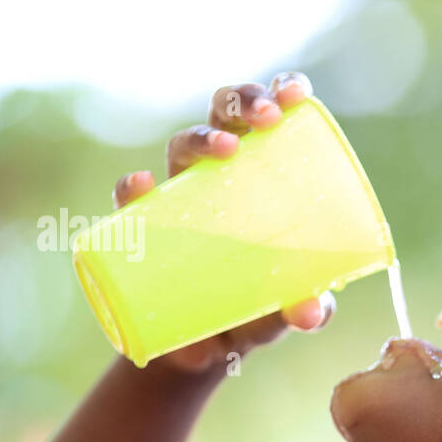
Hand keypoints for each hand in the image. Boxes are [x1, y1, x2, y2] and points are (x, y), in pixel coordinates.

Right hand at [111, 71, 332, 375]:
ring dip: (200, 138)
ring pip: (180, 145)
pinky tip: (140, 186)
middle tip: (265, 119)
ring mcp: (179, 198)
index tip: (296, 94)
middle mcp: (218, 176)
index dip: (278, 91)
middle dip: (241, 103)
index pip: (265, 118)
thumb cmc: (257, 313)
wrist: (207, 351)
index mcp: (259, 177)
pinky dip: (132, 189)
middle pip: (222, 115)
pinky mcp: (145, 229)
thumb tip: (310, 310)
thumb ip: (307, 309)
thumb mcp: (287, 311)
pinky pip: (132, 201)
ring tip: (224, 150)